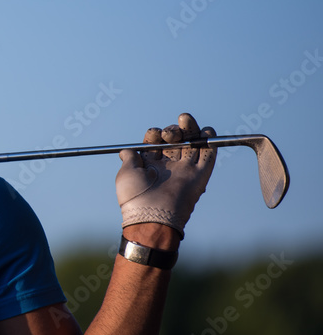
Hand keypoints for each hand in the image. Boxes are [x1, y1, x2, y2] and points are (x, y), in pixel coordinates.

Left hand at [116, 113, 215, 236]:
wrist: (153, 215)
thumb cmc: (136, 196)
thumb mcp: (126, 174)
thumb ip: (129, 159)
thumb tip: (125, 151)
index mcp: (151, 166)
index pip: (156, 143)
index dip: (155, 135)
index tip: (153, 135)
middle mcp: (169, 167)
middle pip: (175, 141)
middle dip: (173, 131)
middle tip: (169, 133)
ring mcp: (185, 170)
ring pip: (192, 144)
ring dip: (190, 129)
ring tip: (184, 118)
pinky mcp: (200, 174)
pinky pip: (208, 156)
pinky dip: (209, 141)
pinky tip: (206, 130)